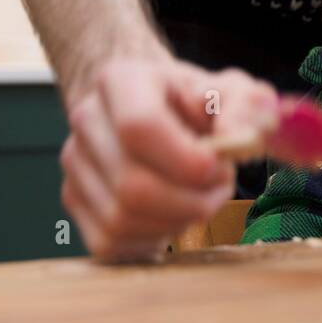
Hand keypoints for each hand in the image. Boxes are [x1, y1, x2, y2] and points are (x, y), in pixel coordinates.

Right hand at [61, 57, 278, 260]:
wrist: (160, 111)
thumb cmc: (198, 103)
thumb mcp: (232, 91)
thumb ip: (246, 107)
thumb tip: (241, 137)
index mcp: (121, 80)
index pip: (139, 127)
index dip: (186, 161)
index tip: (218, 169)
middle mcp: (87, 120)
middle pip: (131, 185)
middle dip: (191, 200)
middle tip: (220, 187)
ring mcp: (75, 163)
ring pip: (122, 219)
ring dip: (177, 220)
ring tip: (202, 196)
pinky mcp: (74, 200)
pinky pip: (111, 242)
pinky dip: (152, 238)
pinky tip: (175, 214)